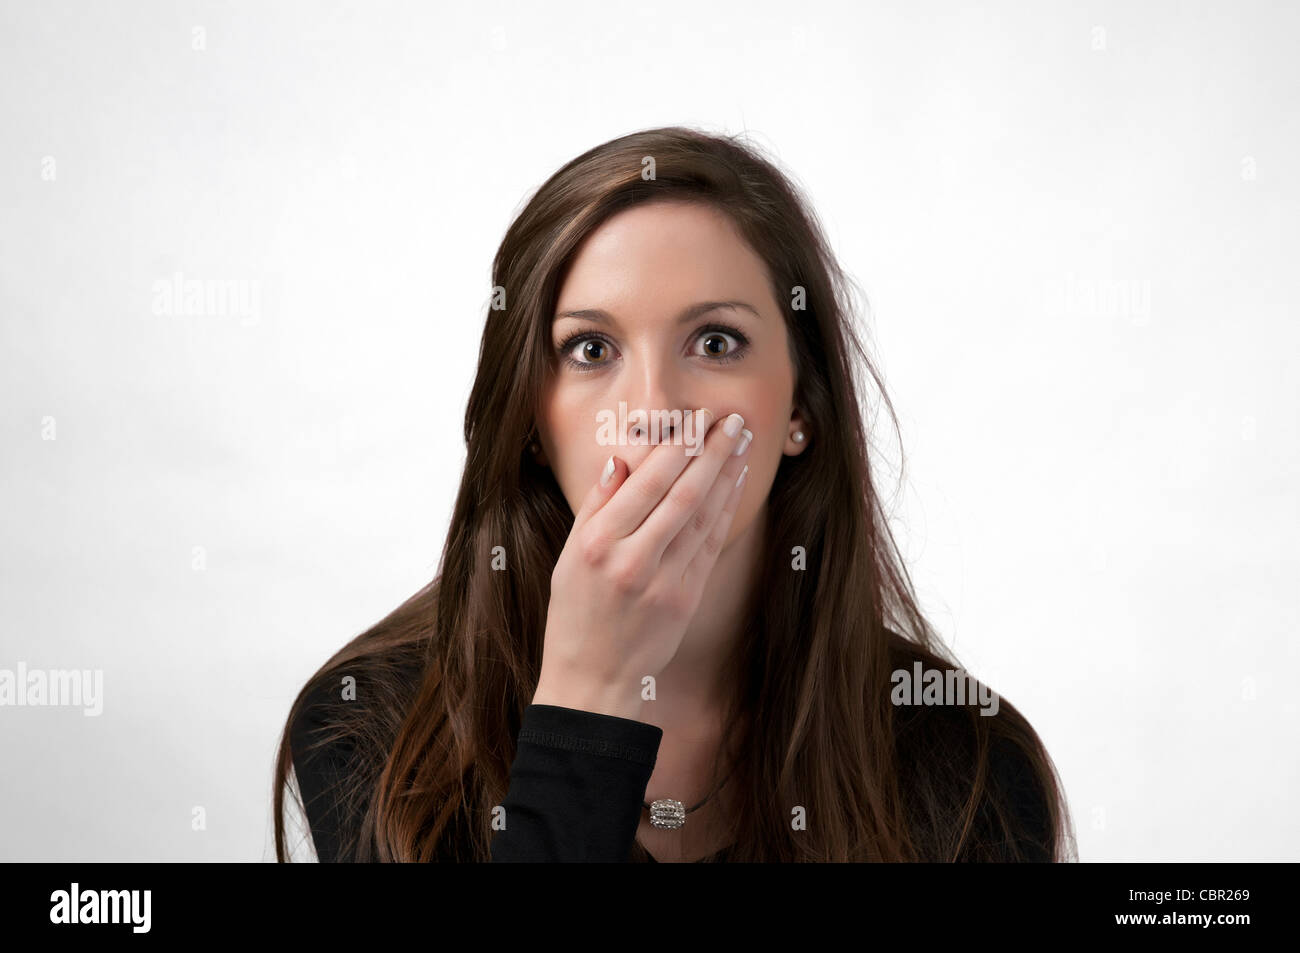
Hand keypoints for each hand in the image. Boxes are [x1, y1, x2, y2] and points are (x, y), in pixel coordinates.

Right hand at [531, 409, 752, 719]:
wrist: (593, 677)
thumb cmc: (575, 612)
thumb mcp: (569, 556)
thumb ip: (596, 507)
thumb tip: (620, 460)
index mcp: (598, 544)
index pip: (646, 484)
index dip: (675, 448)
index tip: (692, 421)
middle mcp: (633, 560)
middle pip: (682, 494)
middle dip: (712, 452)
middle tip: (732, 421)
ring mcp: (664, 582)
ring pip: (703, 517)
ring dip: (725, 476)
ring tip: (740, 443)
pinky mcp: (686, 599)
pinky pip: (710, 544)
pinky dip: (724, 510)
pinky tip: (733, 485)